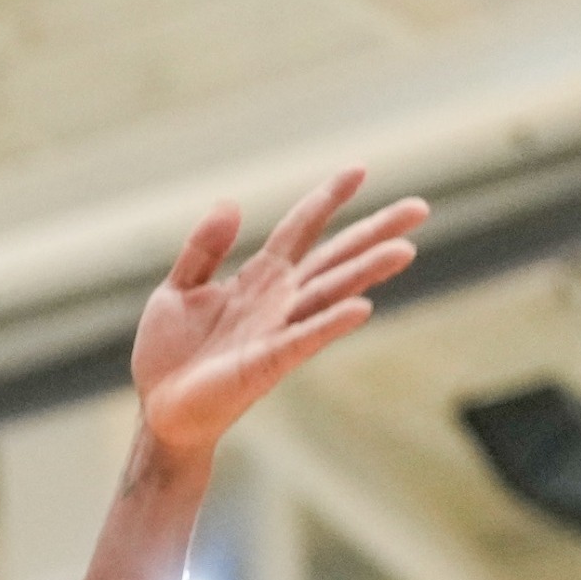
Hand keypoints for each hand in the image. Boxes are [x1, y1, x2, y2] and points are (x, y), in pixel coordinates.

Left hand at [130, 169, 425, 455]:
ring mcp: (277, 332)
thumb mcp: (176, 289)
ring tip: (404, 250)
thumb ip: (204, 248)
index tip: (359, 169)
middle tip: (420, 208)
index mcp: (258, 279)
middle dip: (374, 232)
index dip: (327, 199)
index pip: (300, 229)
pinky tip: (361, 307)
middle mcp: (278, 301)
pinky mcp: (267, 363)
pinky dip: (330, 323)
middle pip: (334, 258)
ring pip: (330, 293)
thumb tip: (231, 203)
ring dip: (366, 272)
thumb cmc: (170, 354)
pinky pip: (304, 339)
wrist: (160, 410)